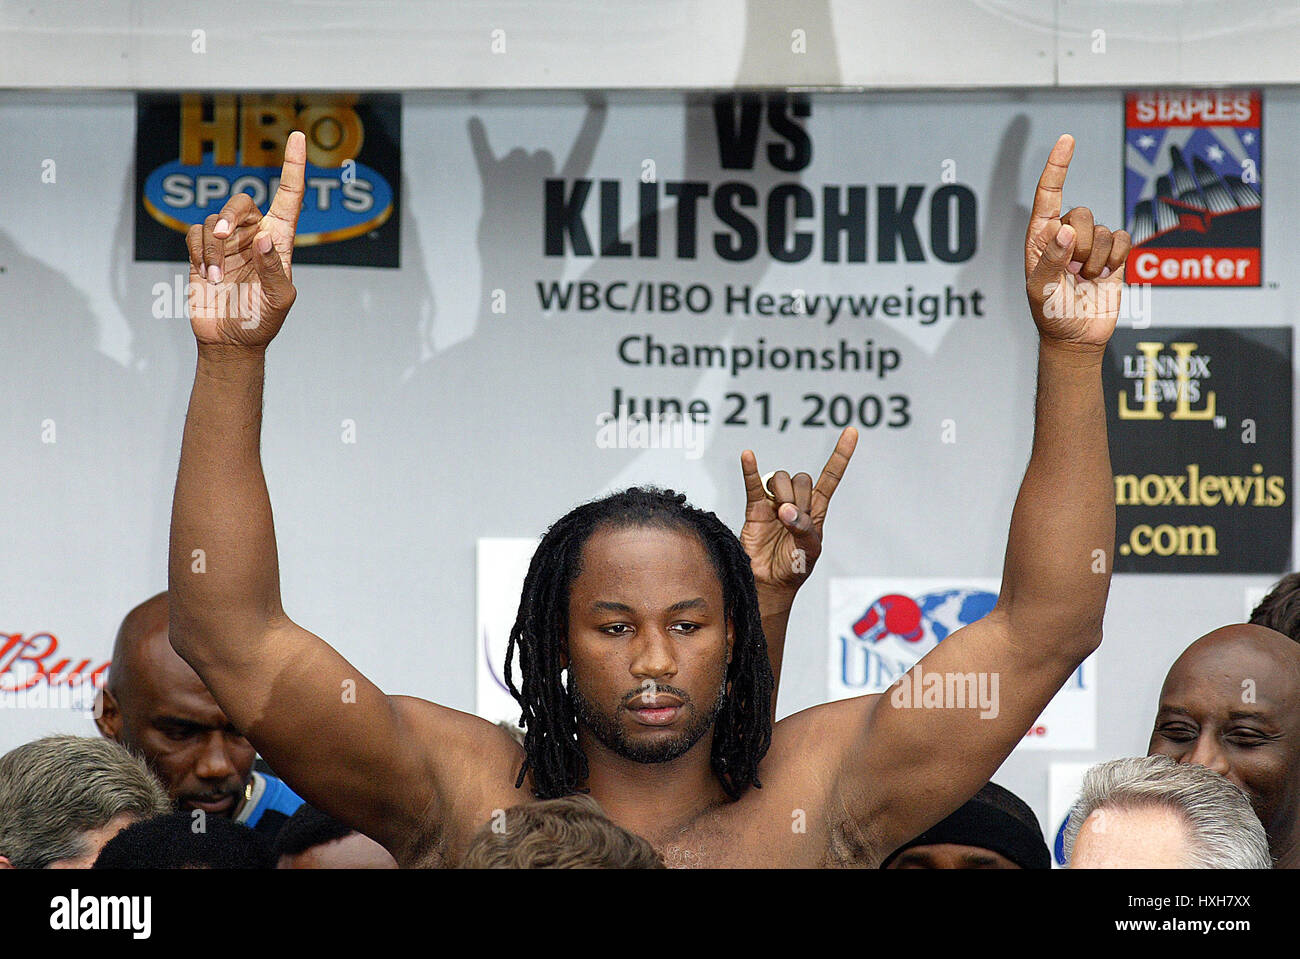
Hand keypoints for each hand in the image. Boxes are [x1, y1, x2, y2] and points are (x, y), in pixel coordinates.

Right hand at [186, 131, 305, 349]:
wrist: (231, 341)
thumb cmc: (263, 322)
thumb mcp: (279, 300)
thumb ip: (274, 269)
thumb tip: (264, 238)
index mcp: (280, 241)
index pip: (290, 197)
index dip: (294, 167)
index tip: (298, 137)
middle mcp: (254, 236)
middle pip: (240, 201)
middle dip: (229, 216)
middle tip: (224, 238)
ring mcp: (228, 243)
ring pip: (213, 220)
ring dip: (213, 248)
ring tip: (218, 278)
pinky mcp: (203, 252)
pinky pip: (195, 233)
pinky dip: (199, 252)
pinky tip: (208, 274)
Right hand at [740, 427, 857, 613]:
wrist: (769, 582)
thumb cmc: (795, 568)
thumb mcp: (810, 550)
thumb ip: (803, 528)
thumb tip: (785, 510)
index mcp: (816, 510)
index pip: (831, 476)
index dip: (841, 454)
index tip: (852, 431)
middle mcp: (796, 501)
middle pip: (802, 478)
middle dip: (799, 497)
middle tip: (792, 520)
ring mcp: (775, 502)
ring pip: (781, 478)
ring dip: (782, 494)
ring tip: (778, 516)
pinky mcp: (755, 508)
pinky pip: (753, 484)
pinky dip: (750, 469)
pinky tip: (748, 455)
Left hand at [1024, 134, 1131, 349]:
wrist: (1077, 336)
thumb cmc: (1050, 313)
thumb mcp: (1042, 290)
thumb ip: (1052, 259)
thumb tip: (1065, 230)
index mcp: (1039, 238)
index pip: (1048, 195)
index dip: (1057, 167)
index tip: (1067, 140)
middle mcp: (1064, 234)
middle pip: (1082, 214)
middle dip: (1081, 245)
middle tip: (1072, 272)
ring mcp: (1090, 243)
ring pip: (1104, 230)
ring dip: (1097, 260)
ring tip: (1084, 280)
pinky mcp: (1113, 253)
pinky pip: (1123, 239)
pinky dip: (1117, 259)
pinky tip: (1103, 275)